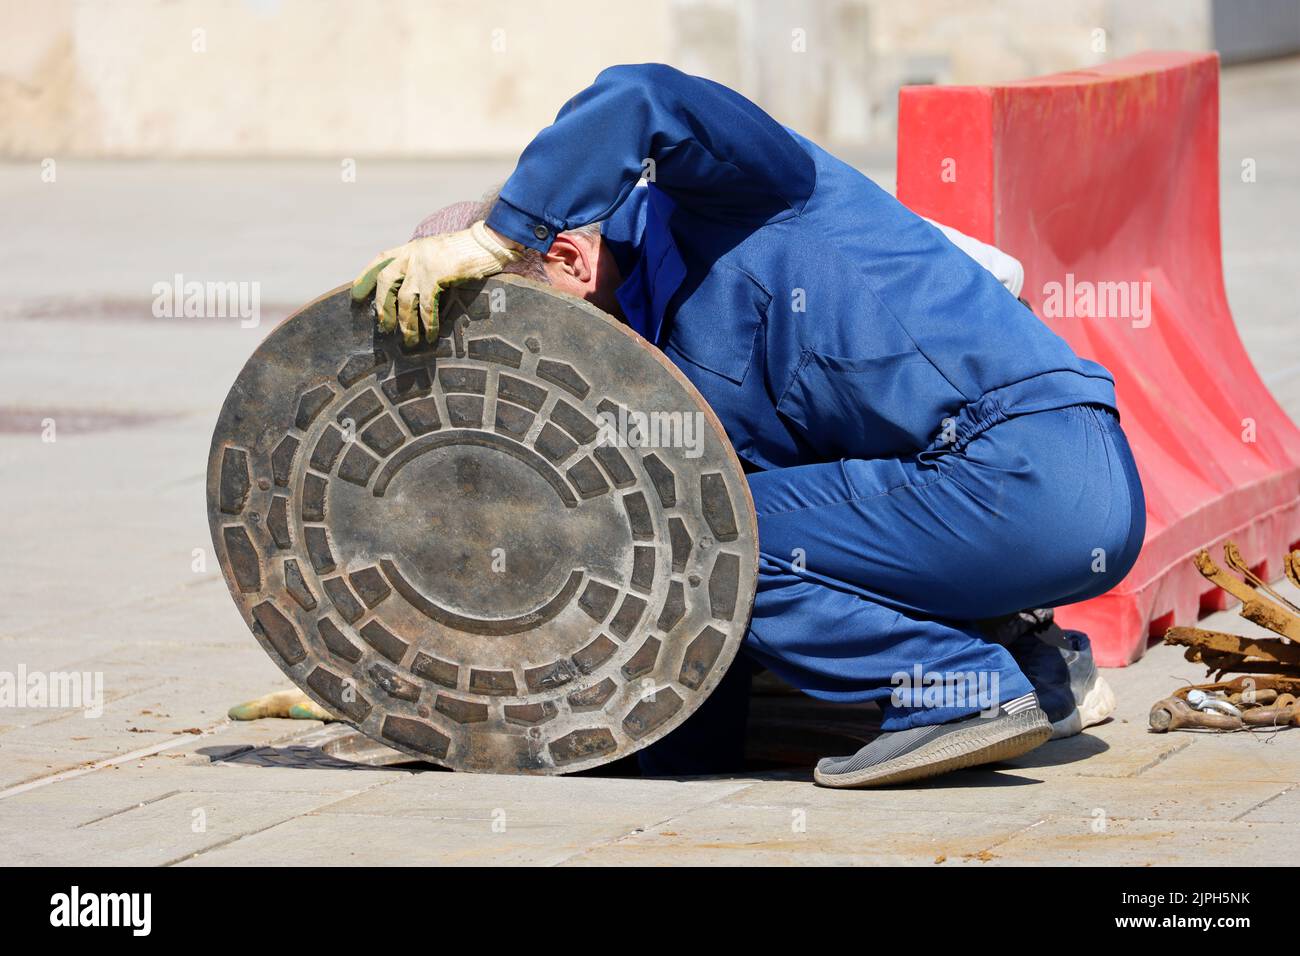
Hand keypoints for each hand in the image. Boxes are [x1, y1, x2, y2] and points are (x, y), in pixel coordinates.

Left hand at [351, 221, 519, 346]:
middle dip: (383, 307)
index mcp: (411, 248)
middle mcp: (412, 254)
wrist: (489, 242)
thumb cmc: (469, 250)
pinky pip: (426, 306)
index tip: (356, 294)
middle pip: (386, 282)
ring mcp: (422, 265)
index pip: (381, 261)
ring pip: (404, 299)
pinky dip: (427, 323)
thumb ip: (424, 264)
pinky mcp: (436, 276)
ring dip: (405, 323)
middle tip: (384, 328)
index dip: (366, 277)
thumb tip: (416, 289)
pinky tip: (430, 335)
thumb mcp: (439, 252)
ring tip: (409, 340)